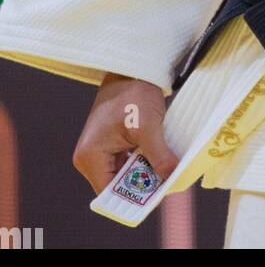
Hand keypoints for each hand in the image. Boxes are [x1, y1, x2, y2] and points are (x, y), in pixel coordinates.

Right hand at [72, 73, 179, 193]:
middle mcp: (90, 159)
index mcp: (90, 157)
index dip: (135, 198)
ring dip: (146, 174)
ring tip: (168, 170)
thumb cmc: (133, 92)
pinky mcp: (112, 146)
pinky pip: (129, 164)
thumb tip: (171, 179)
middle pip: (119, 186)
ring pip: (126, 176)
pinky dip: (145, 163)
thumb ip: (158, 155)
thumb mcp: (148, 126)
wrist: (133, 68)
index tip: (160, 196)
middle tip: (169, 183)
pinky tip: (161, 160)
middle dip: (144, 186)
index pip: (110, 194)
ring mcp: (100, 153)